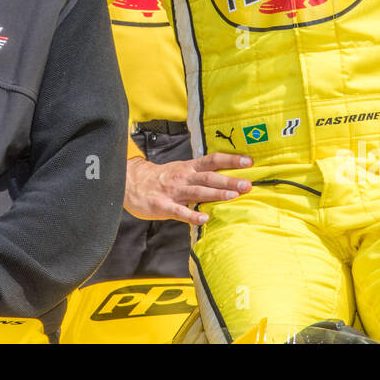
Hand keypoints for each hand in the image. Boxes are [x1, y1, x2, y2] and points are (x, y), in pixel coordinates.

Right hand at [124, 153, 252, 224]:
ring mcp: (173, 191)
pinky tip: (204, 219)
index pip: (212, 160)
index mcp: (189, 168)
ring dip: (216, 194)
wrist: (130, 182)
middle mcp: (183, 177)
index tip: (249, 161)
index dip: (230, 160)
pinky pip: (179, 211)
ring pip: (197, 192)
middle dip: (229, 180)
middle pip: (209, 177)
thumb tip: (227, 176)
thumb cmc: (161, 178)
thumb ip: (201, 173)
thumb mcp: (181, 170)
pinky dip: (192, 215)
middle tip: (248, 184)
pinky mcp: (162, 206)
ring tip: (233, 197)